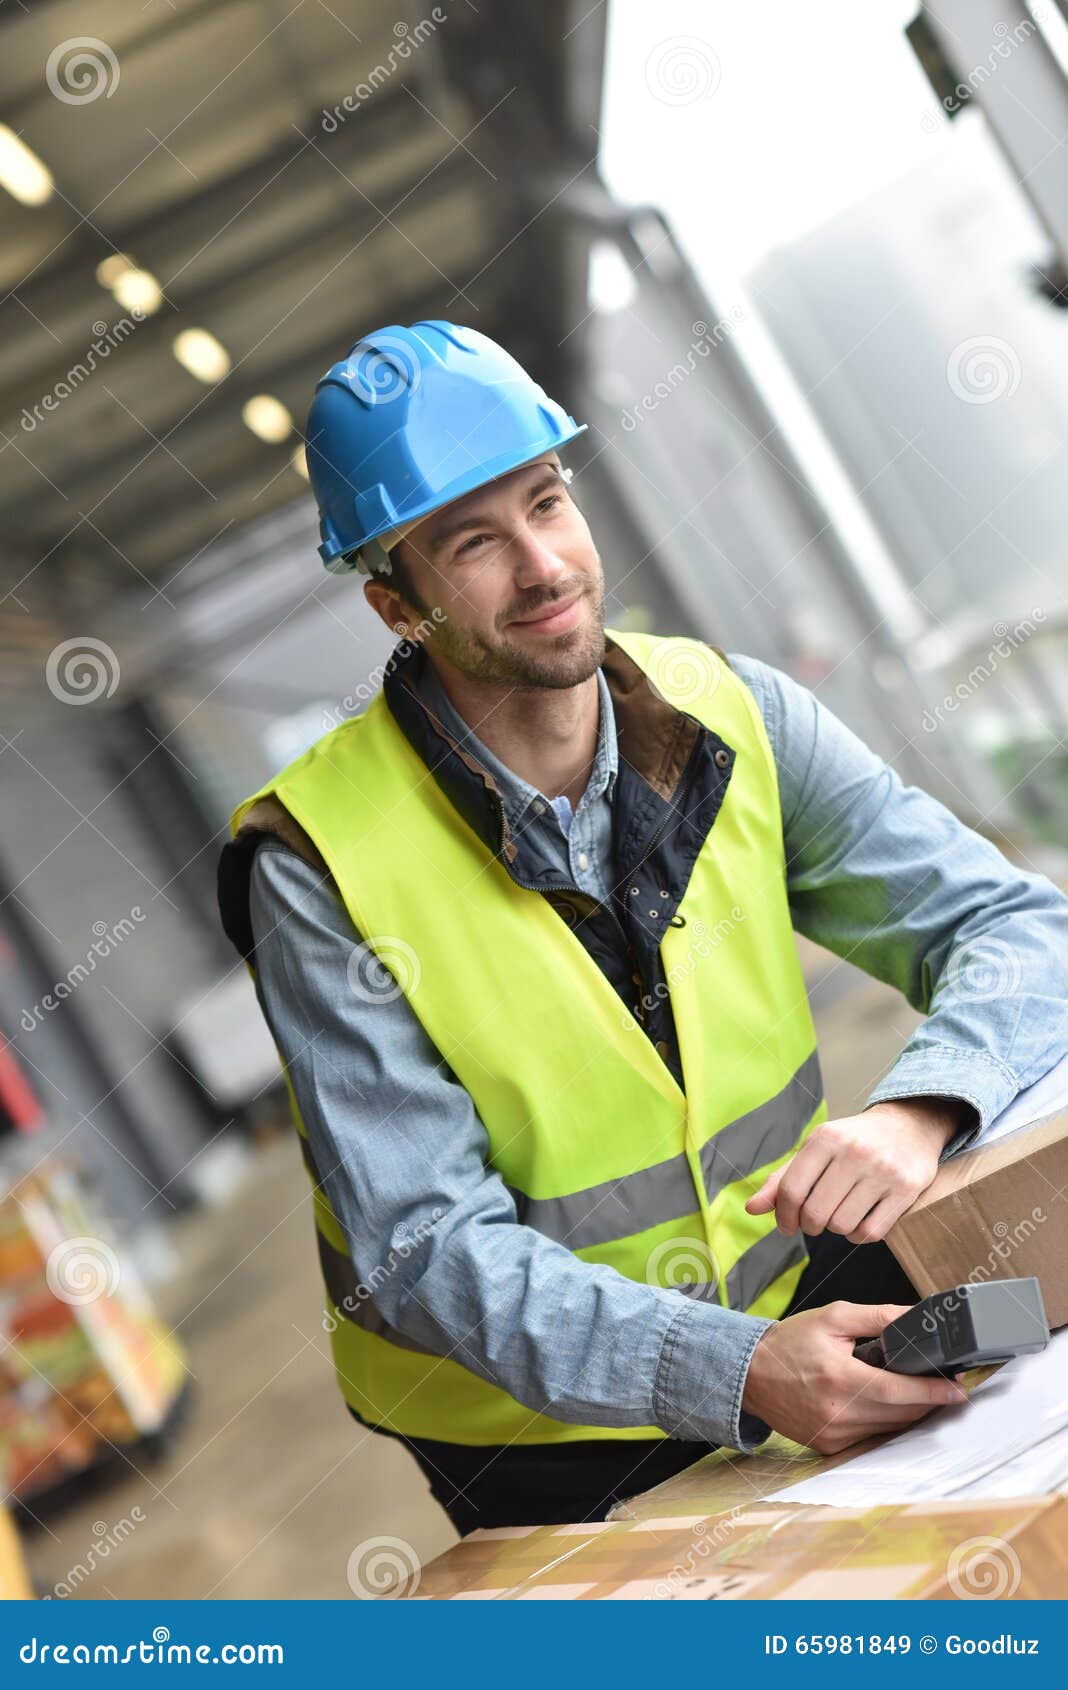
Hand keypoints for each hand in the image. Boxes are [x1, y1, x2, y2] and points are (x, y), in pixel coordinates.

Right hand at [741, 1300, 967, 1453]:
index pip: (899, 1391)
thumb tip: (916, 1318)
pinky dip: (882, 1419)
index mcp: (839, 1378)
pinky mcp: (829, 1446)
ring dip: (907, 1410)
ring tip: (912, 1387)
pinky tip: (880, 1401)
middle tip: (945, 1384)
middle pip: (900, 1413)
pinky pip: (870, 1435)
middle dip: (927, 1400)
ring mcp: (833, 1434)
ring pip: (889, 1428)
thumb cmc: (790, 1342)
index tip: (958, 1390)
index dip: (933, 1392)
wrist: (749, 1373)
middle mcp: (837, 1412)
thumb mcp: (833, 1317)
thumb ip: (878, 1317)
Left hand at [744, 1097, 966, 1244]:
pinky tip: (858, 1223)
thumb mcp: (816, 1149)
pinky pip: (870, 1232)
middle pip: (815, 1213)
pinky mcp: (906, 1188)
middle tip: (814, 1222)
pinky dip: (857, 1236)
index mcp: (826, 1138)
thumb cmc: (853, 1142)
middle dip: (809, 1226)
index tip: (786, 1225)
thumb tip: (751, 1209)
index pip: (791, 1189)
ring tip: (839, 1215)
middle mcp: (854, 1152)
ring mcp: (883, 1170)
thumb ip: (782, 1179)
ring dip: (835, 1229)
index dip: (783, 1215)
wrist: (909, 1125)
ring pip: (842, 1225)